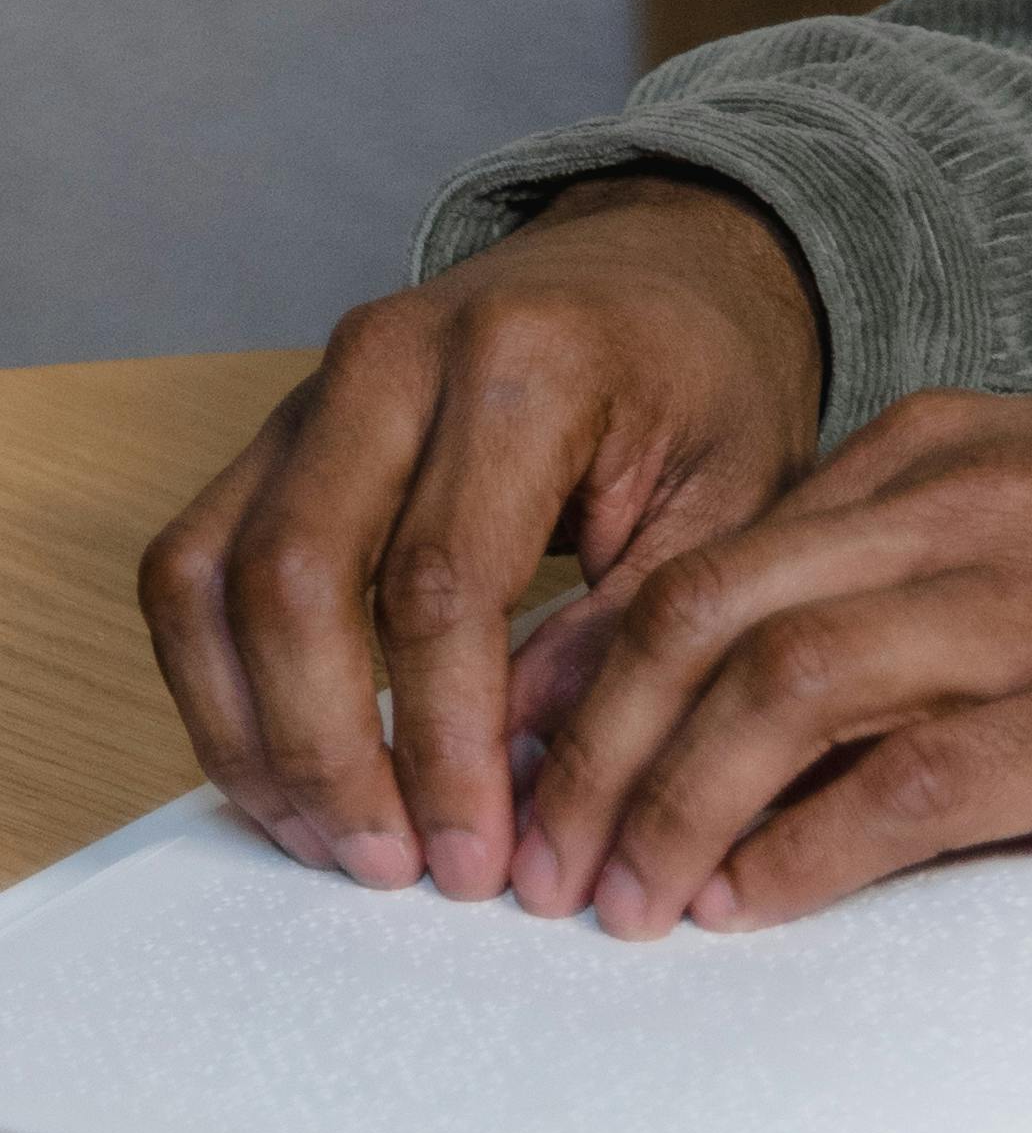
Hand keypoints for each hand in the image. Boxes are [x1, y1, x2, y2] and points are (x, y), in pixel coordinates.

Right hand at [139, 180, 827, 900]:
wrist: (662, 266)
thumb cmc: (705, 384)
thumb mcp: (735, 500)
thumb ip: (634, 630)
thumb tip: (530, 778)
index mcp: (525, 361)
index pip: (441, 584)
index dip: (443, 741)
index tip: (475, 856)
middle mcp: (393, 356)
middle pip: (298, 577)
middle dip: (330, 752)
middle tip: (392, 867)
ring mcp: (314, 388)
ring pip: (212, 576)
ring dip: (251, 731)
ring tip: (328, 839)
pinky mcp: (274, 432)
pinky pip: (194, 566)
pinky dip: (216, 682)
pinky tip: (282, 770)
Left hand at [496, 394, 1031, 938]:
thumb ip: (931, 560)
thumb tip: (774, 677)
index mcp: (953, 451)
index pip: (712, 549)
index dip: (591, 662)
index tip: (525, 752)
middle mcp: (973, 507)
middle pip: (708, 613)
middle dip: (591, 744)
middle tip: (537, 856)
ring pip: (777, 688)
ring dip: (666, 807)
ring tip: (620, 901)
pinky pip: (905, 782)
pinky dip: (799, 849)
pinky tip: (749, 905)